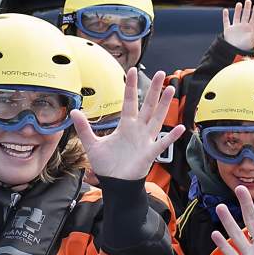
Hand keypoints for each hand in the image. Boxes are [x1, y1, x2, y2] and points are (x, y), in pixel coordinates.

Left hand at [70, 69, 185, 181]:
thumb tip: (73, 111)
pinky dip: (171, 136)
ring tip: (171, 89)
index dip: (131, 87)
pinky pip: (162, 143)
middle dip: (154, 89)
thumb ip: (84, 128)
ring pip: (157, 118)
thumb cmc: (107, 165)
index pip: (129, 101)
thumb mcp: (92, 145)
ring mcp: (146, 140)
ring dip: (164, 104)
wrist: (114, 184)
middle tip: (161, 73)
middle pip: (148, 105)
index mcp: (125, 125)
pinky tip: (180, 127)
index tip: (132, 71)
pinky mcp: (150, 153)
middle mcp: (138, 129)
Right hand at [220, 0, 253, 51]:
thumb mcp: (253, 39)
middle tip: (248, 1)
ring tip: (239, 4)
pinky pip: (226, 21)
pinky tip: (224, 10)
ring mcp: (235, 27)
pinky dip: (225, 16)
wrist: (234, 52)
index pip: (253, 18)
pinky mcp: (228, 30)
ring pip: (236, 16)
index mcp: (250, 28)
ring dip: (238, 10)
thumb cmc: (246, 47)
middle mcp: (243, 26)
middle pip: (245, 15)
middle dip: (247, 8)